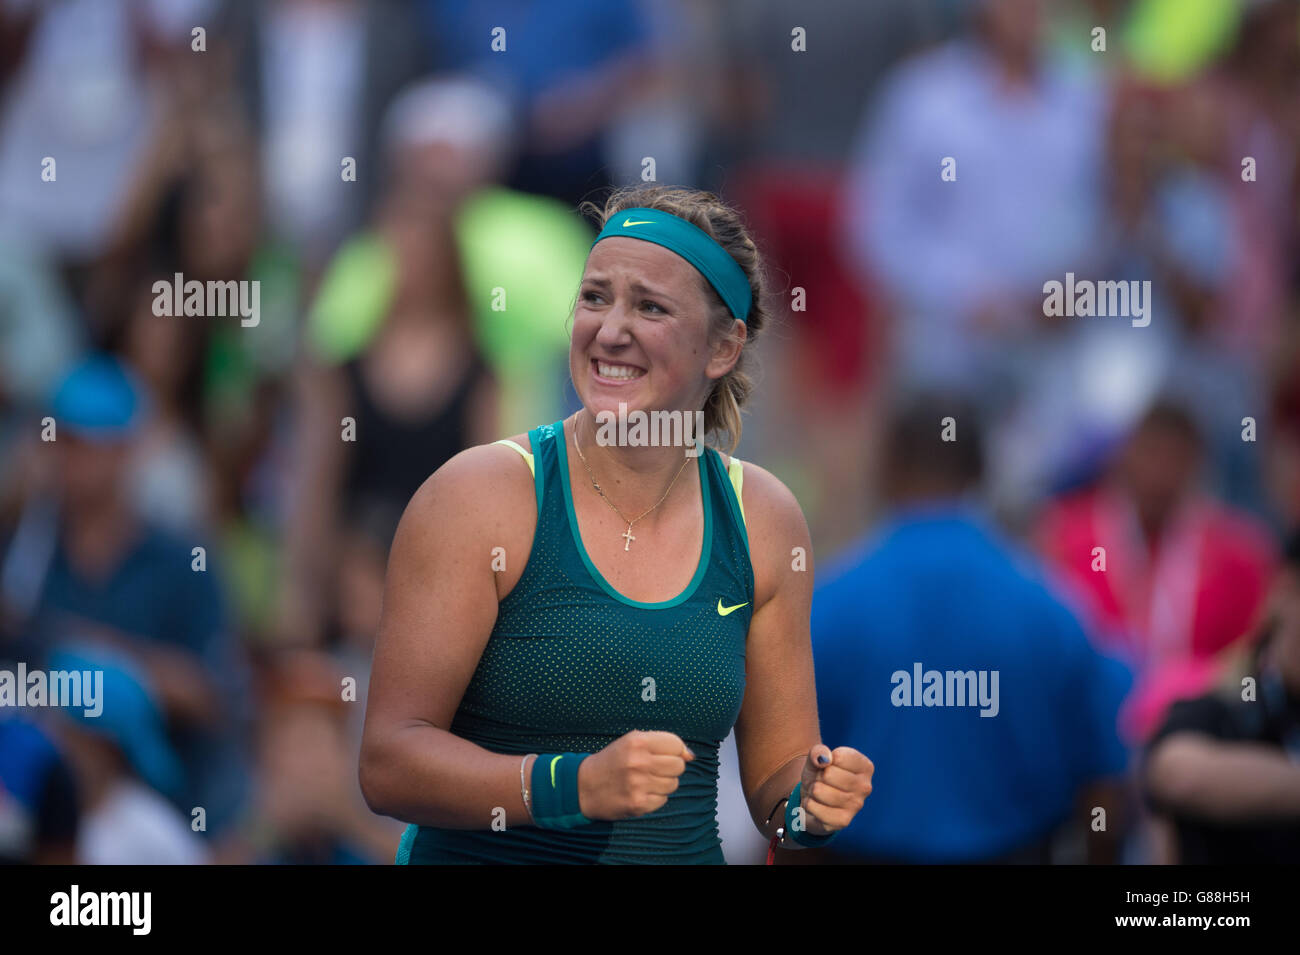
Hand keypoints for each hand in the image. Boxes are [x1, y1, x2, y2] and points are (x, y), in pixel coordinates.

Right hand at [577, 730, 694, 820]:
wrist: (584, 786)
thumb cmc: (612, 761)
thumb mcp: (632, 742)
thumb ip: (662, 743)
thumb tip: (691, 755)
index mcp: (638, 742)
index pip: (676, 744)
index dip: (675, 750)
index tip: (666, 754)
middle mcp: (639, 762)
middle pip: (678, 766)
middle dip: (671, 767)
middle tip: (654, 768)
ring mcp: (639, 784)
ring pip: (673, 784)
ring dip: (663, 783)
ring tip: (645, 780)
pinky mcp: (638, 804)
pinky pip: (663, 800)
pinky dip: (656, 797)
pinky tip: (641, 792)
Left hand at [796, 743, 872, 835]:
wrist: (815, 799)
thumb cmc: (820, 774)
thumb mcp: (817, 758)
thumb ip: (819, 752)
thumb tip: (823, 758)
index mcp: (865, 767)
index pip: (838, 757)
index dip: (825, 760)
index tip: (828, 766)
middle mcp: (865, 787)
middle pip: (828, 774)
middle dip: (818, 776)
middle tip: (822, 781)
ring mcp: (856, 806)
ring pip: (818, 791)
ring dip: (812, 790)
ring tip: (819, 792)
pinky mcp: (843, 821)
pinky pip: (812, 807)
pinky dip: (808, 804)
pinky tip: (817, 805)